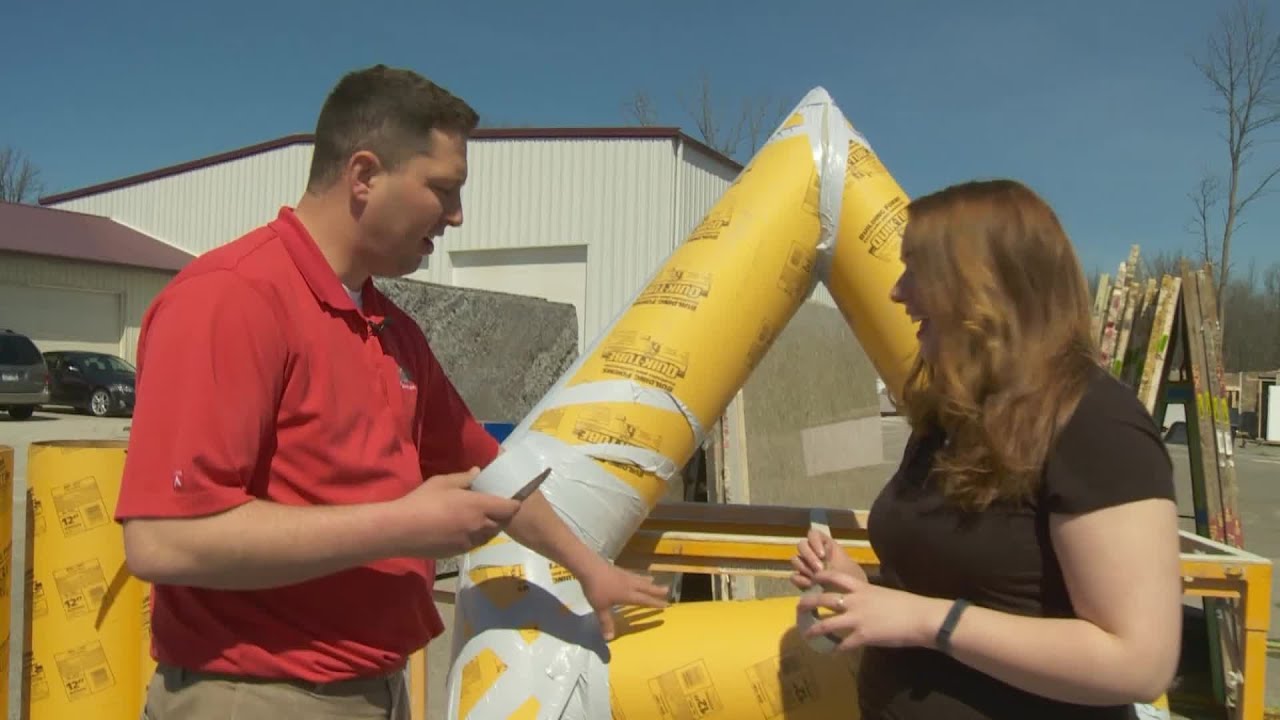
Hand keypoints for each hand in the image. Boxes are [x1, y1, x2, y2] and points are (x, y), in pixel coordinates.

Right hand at [395, 467, 523, 556]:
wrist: (401, 530)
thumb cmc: (422, 501)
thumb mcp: (442, 482)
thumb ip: (464, 478)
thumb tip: (478, 472)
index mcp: (479, 506)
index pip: (509, 508)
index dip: (513, 503)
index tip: (511, 497)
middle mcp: (480, 526)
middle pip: (502, 523)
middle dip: (502, 515)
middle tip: (494, 506)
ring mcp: (470, 542)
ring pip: (489, 535)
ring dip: (490, 527)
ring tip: (479, 517)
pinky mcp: (459, 553)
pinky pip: (475, 543)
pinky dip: (476, 536)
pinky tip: (462, 529)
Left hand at [578, 562, 670, 640]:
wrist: (589, 567)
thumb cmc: (596, 589)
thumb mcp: (600, 608)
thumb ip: (606, 622)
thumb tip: (609, 638)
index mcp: (628, 594)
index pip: (644, 600)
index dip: (655, 603)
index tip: (666, 605)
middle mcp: (629, 584)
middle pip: (646, 587)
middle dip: (656, 590)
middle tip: (667, 589)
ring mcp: (624, 575)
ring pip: (639, 579)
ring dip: (648, 581)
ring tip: (654, 580)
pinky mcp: (618, 569)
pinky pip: (632, 574)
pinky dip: (637, 576)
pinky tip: (634, 575)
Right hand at [789, 527, 865, 590]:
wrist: (853, 599)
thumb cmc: (852, 580)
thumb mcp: (846, 570)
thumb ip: (831, 565)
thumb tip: (818, 567)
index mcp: (826, 545)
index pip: (813, 534)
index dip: (814, 542)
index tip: (822, 555)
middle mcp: (814, 553)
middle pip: (802, 545)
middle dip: (809, 556)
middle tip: (819, 569)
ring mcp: (807, 566)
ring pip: (795, 559)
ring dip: (803, 568)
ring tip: (814, 579)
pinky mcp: (802, 579)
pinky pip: (794, 576)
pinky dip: (799, 580)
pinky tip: (809, 586)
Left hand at [795, 569, 947, 651]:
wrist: (920, 617)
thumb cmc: (907, 604)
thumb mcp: (883, 594)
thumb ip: (869, 597)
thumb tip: (864, 602)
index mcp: (862, 588)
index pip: (835, 577)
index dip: (821, 577)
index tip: (812, 578)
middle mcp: (855, 601)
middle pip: (824, 599)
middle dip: (808, 603)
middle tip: (799, 607)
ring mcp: (857, 619)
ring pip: (827, 623)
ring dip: (814, 629)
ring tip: (806, 633)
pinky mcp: (862, 636)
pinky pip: (843, 644)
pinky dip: (836, 649)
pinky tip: (832, 652)